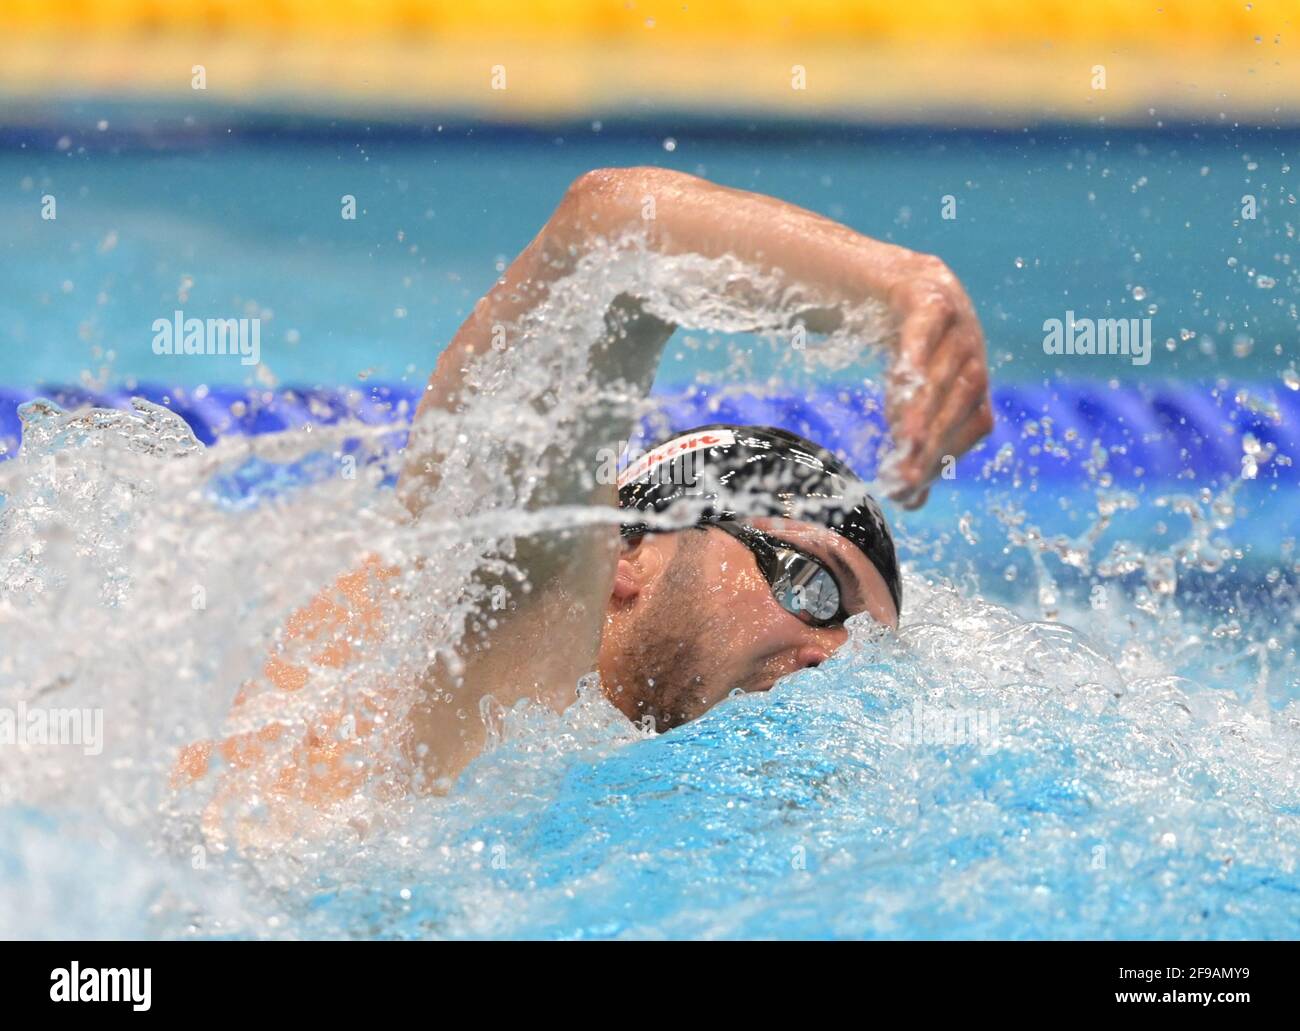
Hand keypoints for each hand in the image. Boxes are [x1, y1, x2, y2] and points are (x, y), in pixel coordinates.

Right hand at [880, 253, 992, 508]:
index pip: (972, 425)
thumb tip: (910, 502)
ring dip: (924, 410)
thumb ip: (913, 442)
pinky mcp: (927, 294)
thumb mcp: (909, 397)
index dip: (945, 456)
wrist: (892, 275)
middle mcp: (974, 351)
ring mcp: (956, 320)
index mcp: (976, 379)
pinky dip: (915, 358)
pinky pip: (923, 331)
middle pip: (959, 403)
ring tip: (902, 444)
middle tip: (904, 479)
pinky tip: (901, 384)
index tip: (908, 487)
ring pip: (942, 372)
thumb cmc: (903, 346)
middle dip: (933, 444)